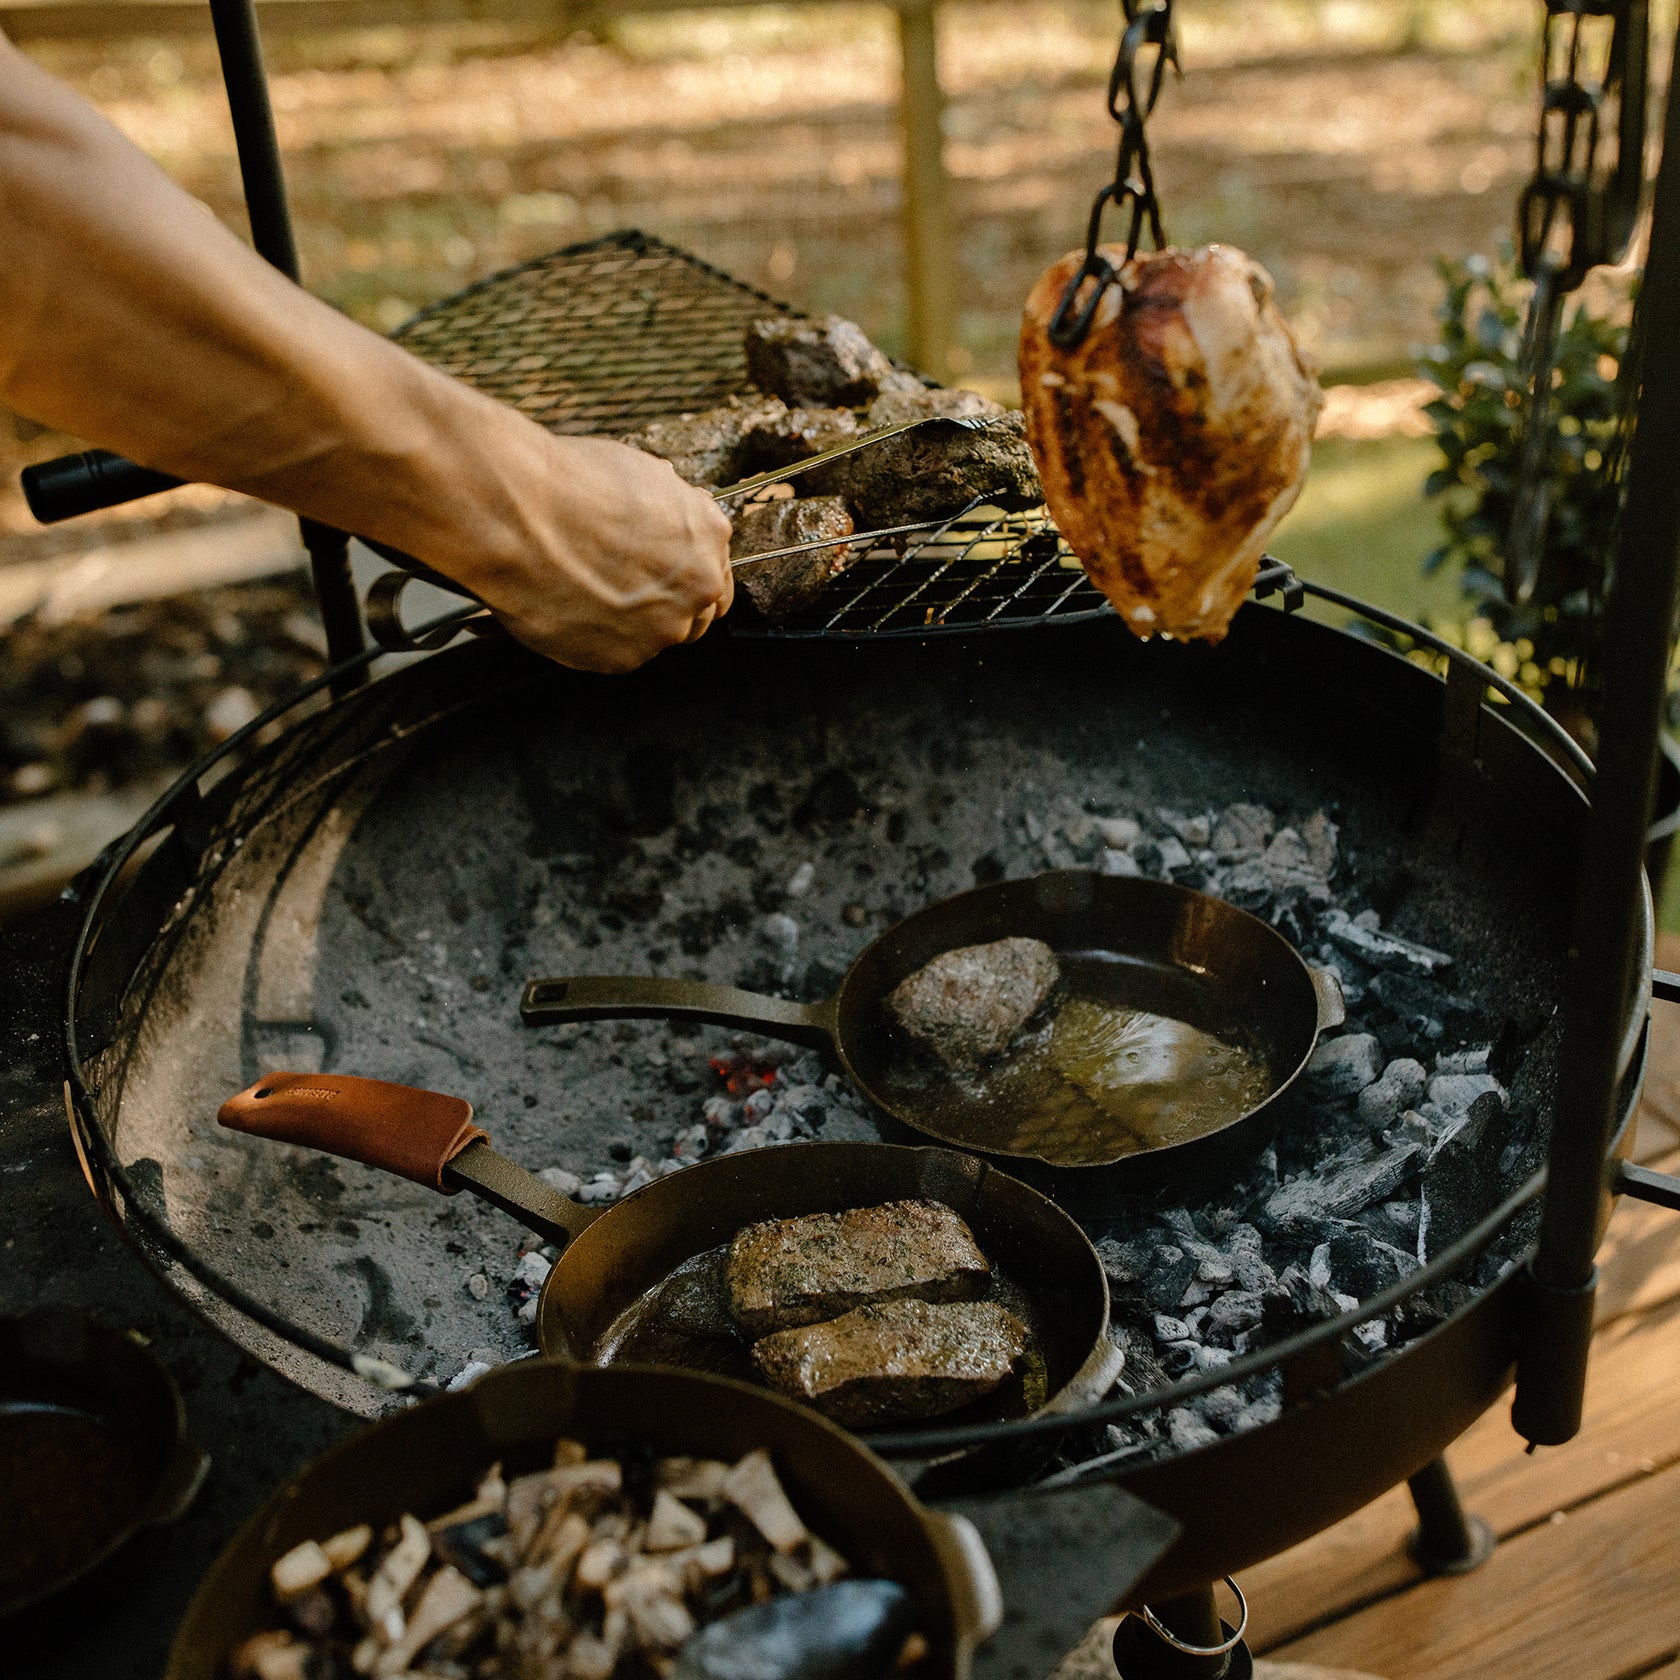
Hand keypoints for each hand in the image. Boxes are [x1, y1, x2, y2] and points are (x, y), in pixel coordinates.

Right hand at [433, 425, 734, 673]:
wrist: (516, 514)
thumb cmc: (568, 482)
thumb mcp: (639, 471)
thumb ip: (670, 507)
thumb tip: (670, 513)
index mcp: (708, 536)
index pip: (716, 574)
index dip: (687, 576)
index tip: (664, 576)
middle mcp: (696, 588)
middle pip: (694, 614)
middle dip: (665, 603)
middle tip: (621, 587)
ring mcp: (661, 629)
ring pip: (654, 636)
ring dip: (630, 623)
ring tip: (584, 591)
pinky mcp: (621, 659)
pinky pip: (614, 653)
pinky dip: (594, 638)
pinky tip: (568, 607)